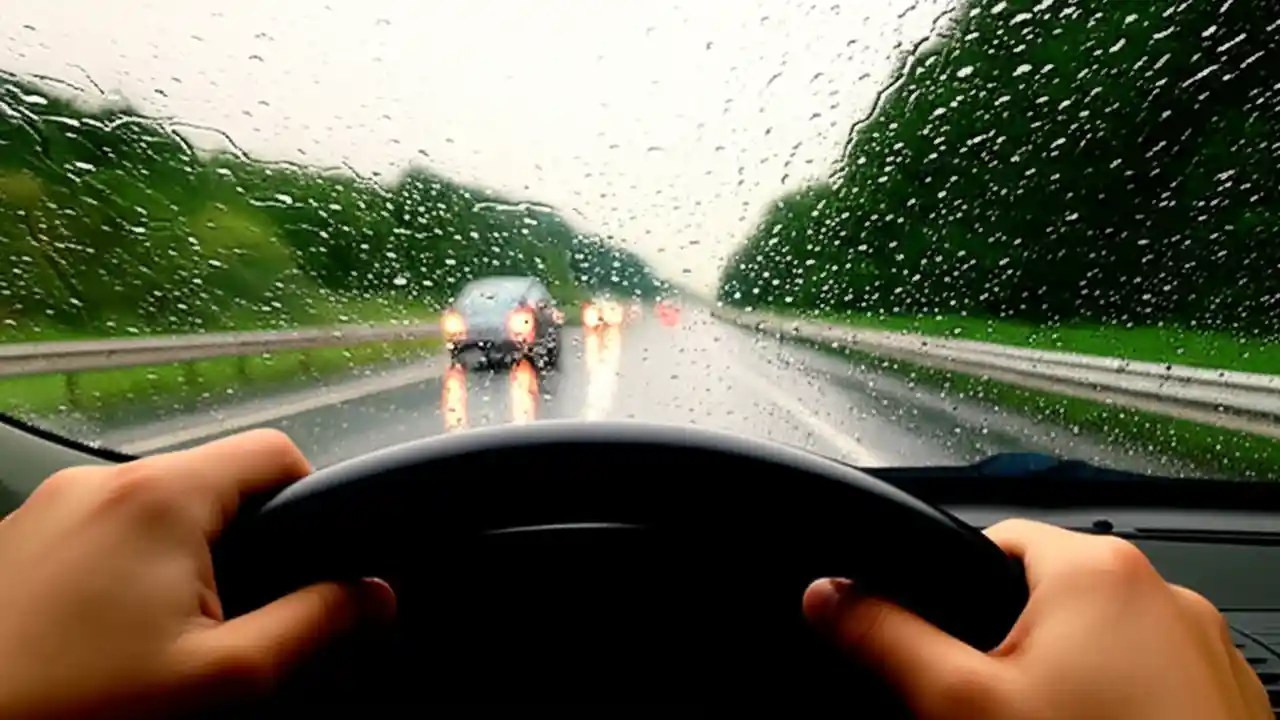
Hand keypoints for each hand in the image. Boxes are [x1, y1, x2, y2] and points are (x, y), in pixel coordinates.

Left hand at [0, 429, 395, 718]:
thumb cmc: (79, 711)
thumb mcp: (225, 680)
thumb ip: (317, 625)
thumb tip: (376, 596)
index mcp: (159, 496)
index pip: (276, 452)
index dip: (309, 504)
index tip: (304, 568)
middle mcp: (97, 483)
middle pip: (213, 486)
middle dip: (238, 549)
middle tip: (222, 630)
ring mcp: (47, 508)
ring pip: (155, 512)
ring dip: (178, 564)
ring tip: (156, 645)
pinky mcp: (14, 542)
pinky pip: (99, 534)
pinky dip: (121, 575)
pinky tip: (104, 642)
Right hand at [803, 519, 1270, 718]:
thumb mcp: (963, 706)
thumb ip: (886, 639)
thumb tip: (827, 596)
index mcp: (1097, 570)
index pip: (992, 543)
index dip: (952, 595)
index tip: (949, 654)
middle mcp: (1165, 594)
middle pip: (1045, 599)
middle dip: (1011, 649)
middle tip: (998, 713)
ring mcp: (1206, 648)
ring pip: (1101, 645)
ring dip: (1067, 679)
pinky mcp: (1227, 699)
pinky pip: (1151, 682)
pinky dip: (1119, 706)